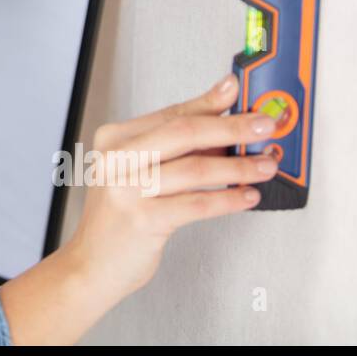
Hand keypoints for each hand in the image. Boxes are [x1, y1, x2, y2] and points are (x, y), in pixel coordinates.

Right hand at [63, 73, 279, 300]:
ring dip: (238, 167)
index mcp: (114, 139)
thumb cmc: (120, 217)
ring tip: (264, 165)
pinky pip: (197, 204)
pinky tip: (247, 196)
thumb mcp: (139, 171)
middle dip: (231, 127)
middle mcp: (116, 159)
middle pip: (183, 132)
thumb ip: (175, 147)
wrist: (92, 264)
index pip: (172, 113)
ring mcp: (126, 189)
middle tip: (263, 125)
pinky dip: (228, 199)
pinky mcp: (143, 220)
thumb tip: (222, 121)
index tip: (238, 91)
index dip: (210, 102)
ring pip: (195, 168)